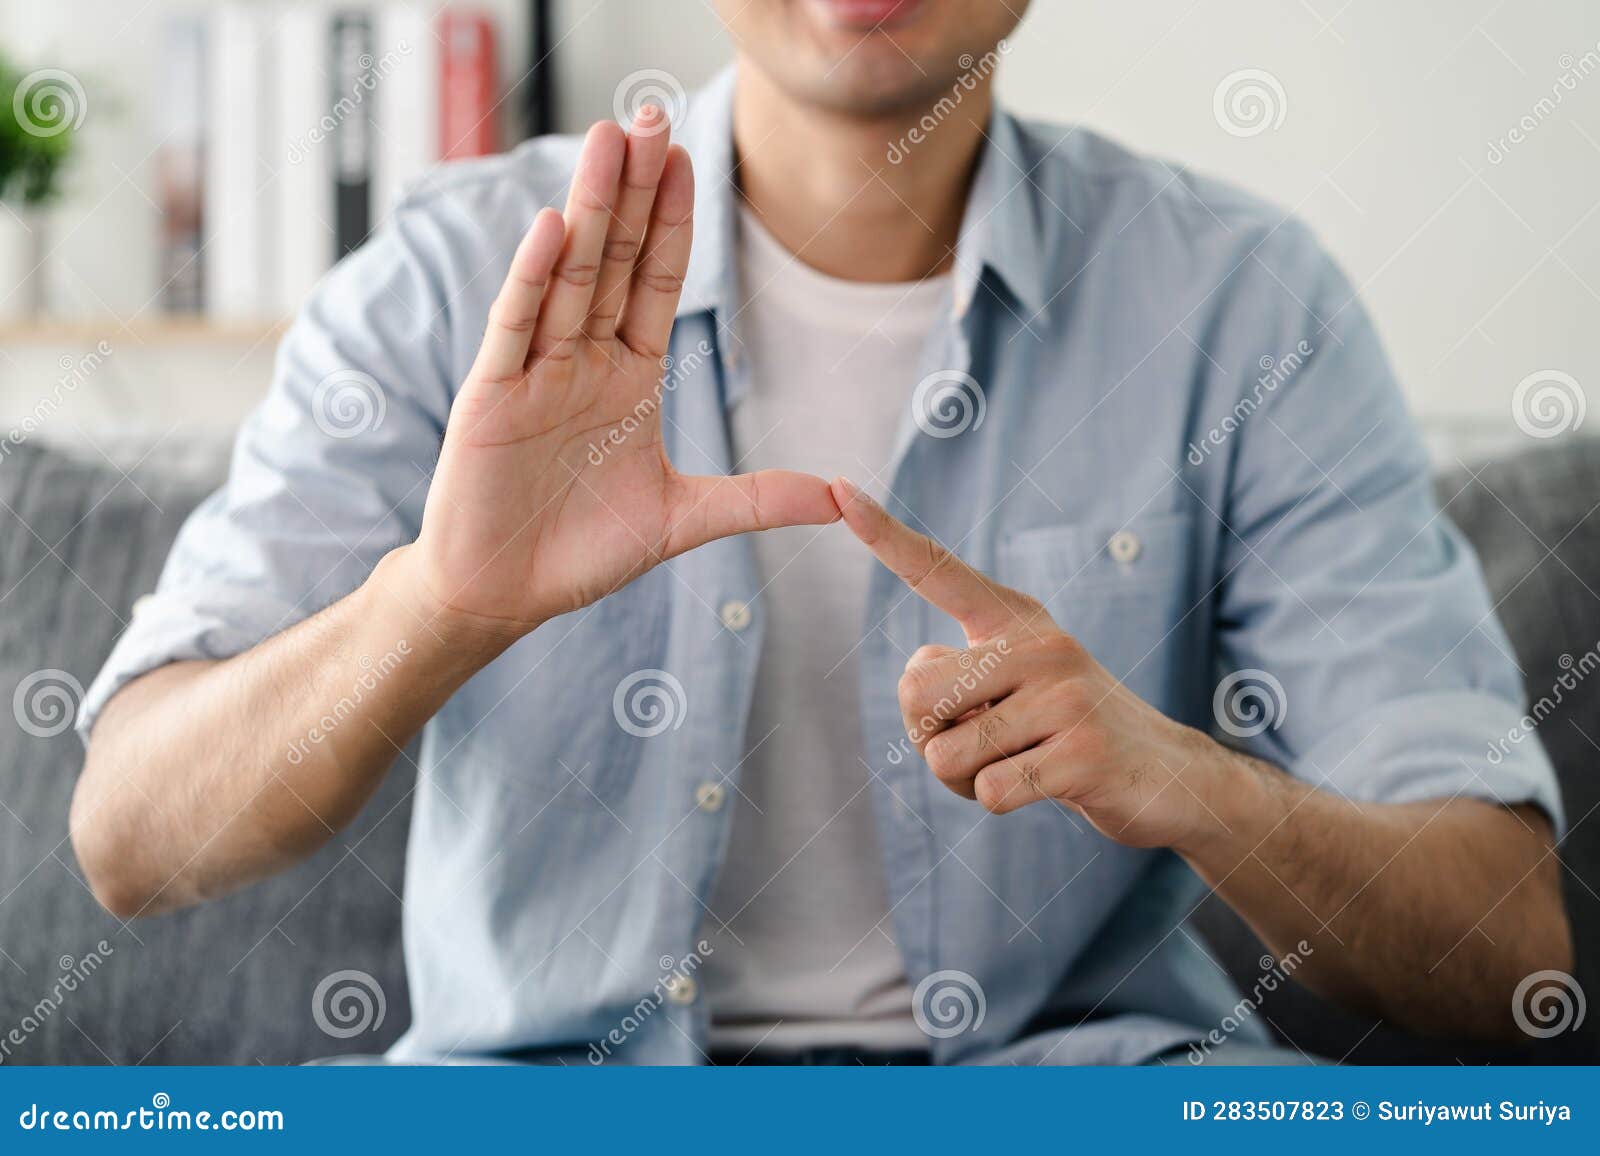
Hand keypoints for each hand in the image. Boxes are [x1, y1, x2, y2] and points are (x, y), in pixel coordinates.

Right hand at [403, 109, 838, 641]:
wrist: (505, 594)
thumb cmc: (581, 551)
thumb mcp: (683, 519)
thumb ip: (756, 501)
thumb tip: (839, 499)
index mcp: (628, 376)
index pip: (657, 281)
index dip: (675, 222)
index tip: (692, 159)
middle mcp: (582, 361)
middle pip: (616, 259)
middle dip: (636, 189)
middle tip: (654, 116)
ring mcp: (535, 373)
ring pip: (569, 277)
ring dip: (591, 210)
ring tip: (610, 141)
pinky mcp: (491, 399)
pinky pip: (516, 329)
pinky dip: (533, 280)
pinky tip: (554, 228)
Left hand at [833, 479, 1232, 850]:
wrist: (1170, 777)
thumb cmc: (1066, 732)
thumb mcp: (1015, 687)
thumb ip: (958, 677)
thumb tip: (917, 684)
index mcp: (1015, 620)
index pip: (936, 571)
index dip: (882, 533)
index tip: (837, 488)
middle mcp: (1040, 644)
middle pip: (914, 694)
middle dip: (928, 739)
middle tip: (981, 744)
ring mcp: (1065, 696)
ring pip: (946, 754)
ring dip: (966, 780)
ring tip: (1022, 763)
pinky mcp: (1081, 754)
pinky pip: (988, 791)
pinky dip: (1000, 802)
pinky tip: (1047, 785)